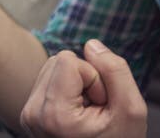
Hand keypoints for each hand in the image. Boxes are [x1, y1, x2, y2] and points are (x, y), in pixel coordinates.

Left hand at [20, 40, 147, 137]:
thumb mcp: (131, 111)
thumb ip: (115, 71)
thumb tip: (91, 44)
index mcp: (53, 115)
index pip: (68, 59)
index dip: (94, 78)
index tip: (100, 105)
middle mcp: (32, 113)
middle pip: (58, 60)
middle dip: (83, 80)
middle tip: (94, 110)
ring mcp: (27, 115)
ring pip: (53, 67)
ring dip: (75, 85)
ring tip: (86, 113)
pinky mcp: (28, 114)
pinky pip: (48, 81)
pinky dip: (66, 92)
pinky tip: (76, 115)